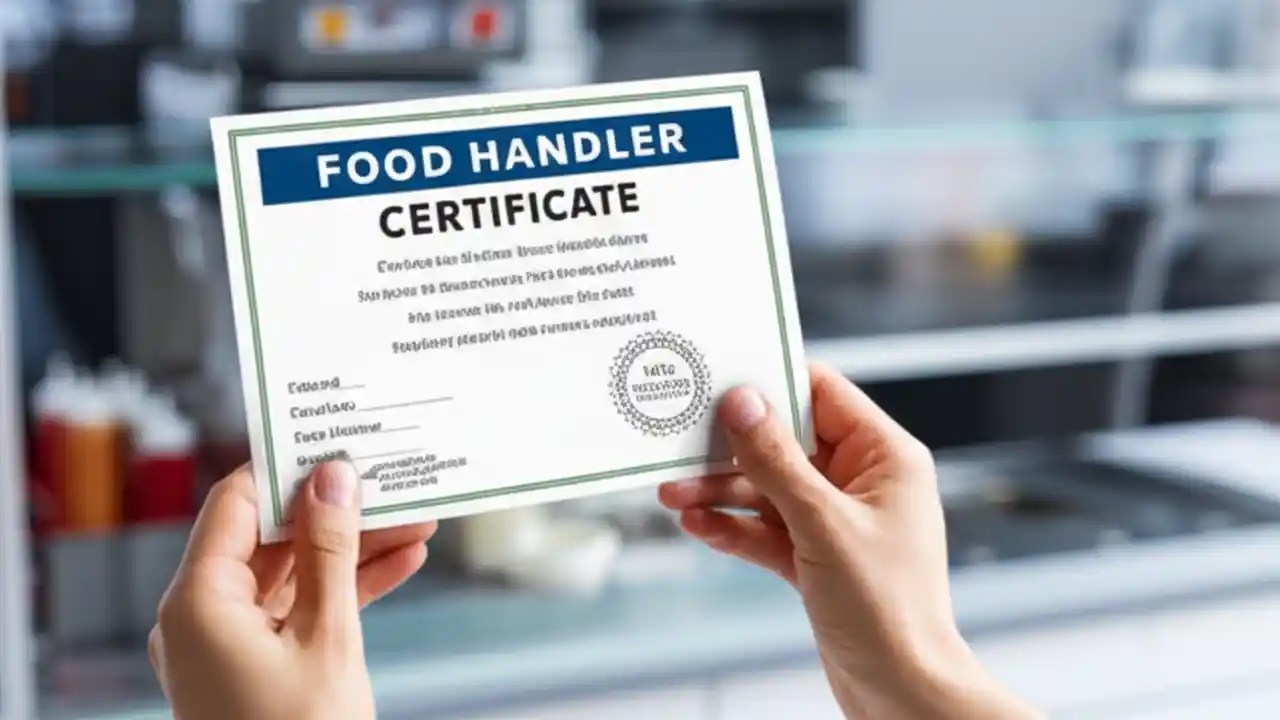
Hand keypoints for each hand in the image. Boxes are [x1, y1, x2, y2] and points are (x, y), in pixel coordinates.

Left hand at [149, 462, 435, 719]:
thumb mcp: (327, 635)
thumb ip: (330, 550)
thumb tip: (333, 475)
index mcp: (197, 602)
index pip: (235, 504)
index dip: (286, 469)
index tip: (338, 444)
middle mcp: (202, 616)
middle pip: (270, 538)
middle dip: (337, 512)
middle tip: (391, 482)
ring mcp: (228, 644)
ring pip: (292, 573)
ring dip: (352, 549)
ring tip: (416, 523)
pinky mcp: (256, 666)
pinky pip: (300, 610)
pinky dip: (346, 589)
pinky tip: (401, 565)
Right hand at [659, 363, 1038, 718]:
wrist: (902, 693)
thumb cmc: (888, 609)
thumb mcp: (823, 524)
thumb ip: (777, 461)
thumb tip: (742, 402)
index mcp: (886, 457)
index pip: (822, 393)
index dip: (771, 383)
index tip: (719, 379)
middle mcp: (864, 481)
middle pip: (786, 442)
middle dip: (731, 449)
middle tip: (680, 444)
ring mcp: (839, 519)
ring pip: (770, 488)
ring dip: (722, 491)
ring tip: (673, 495)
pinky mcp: (818, 557)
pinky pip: (768, 528)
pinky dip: (735, 527)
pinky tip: (698, 525)